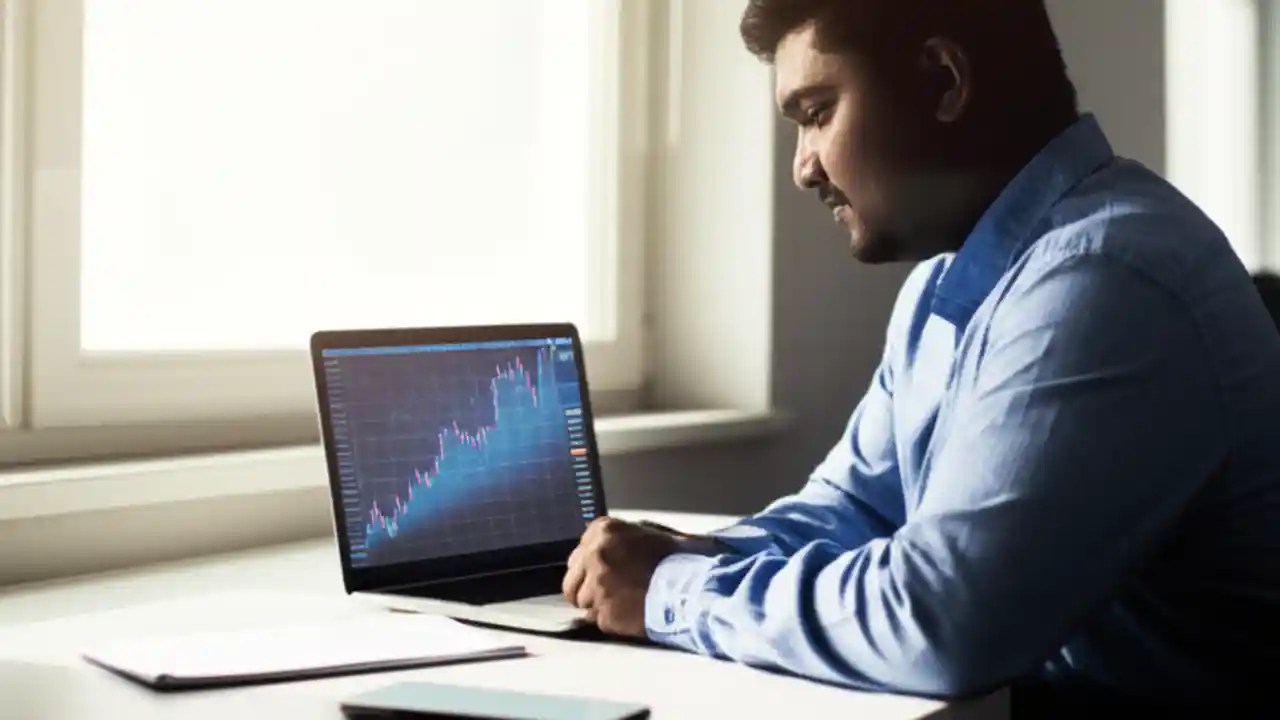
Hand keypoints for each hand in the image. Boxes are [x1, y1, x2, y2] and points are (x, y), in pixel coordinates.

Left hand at [562, 517, 680, 637]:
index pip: (578, 554)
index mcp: (603, 531)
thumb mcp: (646, 535)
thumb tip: (602, 549)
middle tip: (611, 591)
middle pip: (572, 579)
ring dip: (599, 605)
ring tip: (625, 602)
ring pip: (582, 602)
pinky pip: (598, 621)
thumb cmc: (676, 559)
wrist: (692, 588)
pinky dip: (612, 620)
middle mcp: (594, 555)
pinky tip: (631, 614)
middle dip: (587, 587)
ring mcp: (596, 586)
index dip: (591, 567)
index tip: (606, 573)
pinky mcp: (603, 614)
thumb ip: (616, 541)